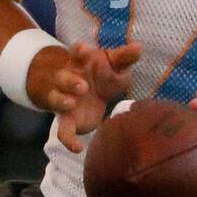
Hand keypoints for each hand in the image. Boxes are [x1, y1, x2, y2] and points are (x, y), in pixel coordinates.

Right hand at [26, 40, 140, 151]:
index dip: (78, 50)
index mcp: (80, 62)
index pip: (76, 52)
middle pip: (63, 77)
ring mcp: (64, 99)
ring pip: (57, 99)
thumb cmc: (101, 72)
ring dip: (63, 101)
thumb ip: (124, 57)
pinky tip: (78, 148)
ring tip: (72, 103)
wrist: (86, 91)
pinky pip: (63, 130)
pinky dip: (68, 140)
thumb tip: (138, 47)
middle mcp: (67, 79)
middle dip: (70, 81)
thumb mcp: (113, 63)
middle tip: (83, 86)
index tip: (83, 50)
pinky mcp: (67, 119)